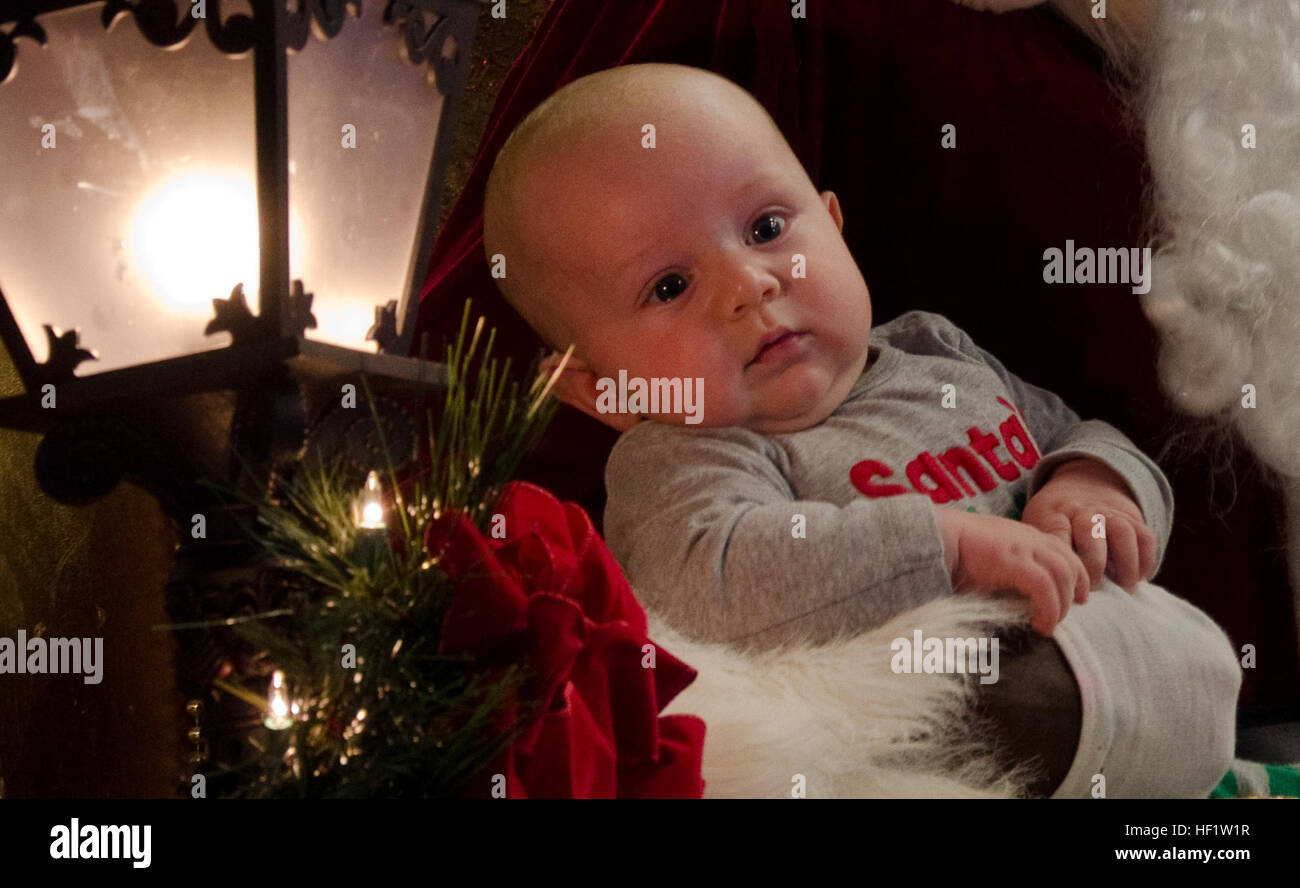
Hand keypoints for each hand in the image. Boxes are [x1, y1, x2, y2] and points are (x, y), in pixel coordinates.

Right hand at [934, 506, 1089, 635]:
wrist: (932, 537)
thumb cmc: (951, 552)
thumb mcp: (987, 558)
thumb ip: (1005, 571)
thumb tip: (1014, 598)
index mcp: (1023, 535)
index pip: (1062, 551)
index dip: (1074, 574)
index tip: (1075, 597)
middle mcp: (1028, 537)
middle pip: (1070, 561)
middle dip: (1076, 589)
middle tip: (1068, 612)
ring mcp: (1022, 547)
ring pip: (1063, 575)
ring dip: (1061, 604)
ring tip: (1049, 624)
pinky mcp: (1013, 561)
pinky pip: (1044, 587)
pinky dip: (1049, 609)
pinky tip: (1041, 625)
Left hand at [1020, 458, 1156, 593]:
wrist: (1083, 483)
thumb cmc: (1055, 518)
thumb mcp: (1036, 524)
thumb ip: (1040, 549)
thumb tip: (1043, 587)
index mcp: (1053, 513)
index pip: (1056, 531)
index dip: (1063, 559)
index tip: (1065, 582)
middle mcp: (1083, 511)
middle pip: (1090, 532)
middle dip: (1094, 564)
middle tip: (1092, 588)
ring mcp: (1110, 513)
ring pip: (1123, 532)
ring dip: (1125, 564)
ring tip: (1122, 588)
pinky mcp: (1133, 519)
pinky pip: (1146, 537)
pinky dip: (1145, 560)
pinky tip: (1137, 578)